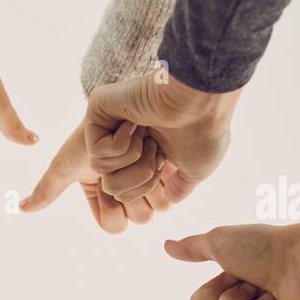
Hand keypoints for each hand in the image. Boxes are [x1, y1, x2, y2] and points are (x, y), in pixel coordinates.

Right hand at [21, 118, 173, 230]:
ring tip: (147, 150)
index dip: (108, 205)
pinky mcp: (176, 180)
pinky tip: (162, 154)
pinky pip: (169, 202)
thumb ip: (47, 187)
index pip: (110, 222)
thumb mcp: (69, 159)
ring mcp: (153, 186)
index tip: (105, 178)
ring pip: (150, 213)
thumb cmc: (106, 127)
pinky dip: (162, 178)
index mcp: (103, 188)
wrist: (150, 102)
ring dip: (144, 179)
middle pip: (131, 219)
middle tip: (128, 156)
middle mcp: (128, 189)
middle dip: (126, 187)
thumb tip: (20, 208)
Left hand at [84, 71, 241, 207]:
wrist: (202, 101)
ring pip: (101, 171)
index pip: (122, 195)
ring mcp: (107, 123)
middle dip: (139, 176)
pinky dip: (122, 142)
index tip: (162, 164)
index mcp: (140, 151)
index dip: (144, 188)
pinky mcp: (96, 110)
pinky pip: (98, 151)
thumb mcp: (195, 168)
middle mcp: (120, 139)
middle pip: (111, 188)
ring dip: (134, 158)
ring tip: (149, 135)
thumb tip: (170, 198)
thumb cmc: (204, 132)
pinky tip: (135, 121)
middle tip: (156, 149)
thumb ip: (180, 185)